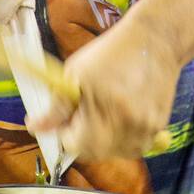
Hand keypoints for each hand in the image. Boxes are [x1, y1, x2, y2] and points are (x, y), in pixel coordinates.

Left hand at [28, 14, 179, 160]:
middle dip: (84, 139)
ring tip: (105, 112)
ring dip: (105, 141)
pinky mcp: (159, 128)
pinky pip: (134, 147)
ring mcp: (146, 128)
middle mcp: (128, 125)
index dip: (66, 133)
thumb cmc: (111, 54)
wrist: (156, 40)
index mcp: (104, 110)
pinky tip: (122, 116)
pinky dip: (123, 138)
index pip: (74, 145)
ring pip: (115, 153)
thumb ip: (56, 108)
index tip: (68, 118)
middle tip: (85, 115)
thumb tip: (34, 128)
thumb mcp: (75, 74)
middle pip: (95, 153)